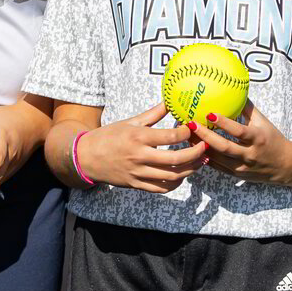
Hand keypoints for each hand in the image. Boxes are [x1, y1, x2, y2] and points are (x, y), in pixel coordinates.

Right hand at [75, 103, 206, 191]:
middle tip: (206, 146)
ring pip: (172, 176)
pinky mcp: (136, 184)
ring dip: (190, 169)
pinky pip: (161, 188)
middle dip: (195, 153)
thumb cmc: (108, 136)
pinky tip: (182, 175)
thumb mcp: (130, 122)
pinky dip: (175, 183)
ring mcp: (138, 173)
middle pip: (176, 159)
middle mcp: (139, 156)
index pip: (170, 137)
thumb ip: (152, 114)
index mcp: (138, 137)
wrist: (86, 157)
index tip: (194, 128)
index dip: (187, 133)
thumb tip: (170, 102)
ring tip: (200, 161)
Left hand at [190, 103, 291, 183]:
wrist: (284, 166)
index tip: (209, 113)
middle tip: (191, 124)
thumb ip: (247, 108)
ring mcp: (242, 167)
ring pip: (217, 158)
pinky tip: (193, 149)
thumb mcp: (264, 122)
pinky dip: (205, 158)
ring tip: (187, 135)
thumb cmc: (272, 139)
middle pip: (224, 147)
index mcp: (258, 139)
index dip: (224, 123)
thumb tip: (234, 87)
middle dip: (205, 136)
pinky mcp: (236, 175)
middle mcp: (250, 155)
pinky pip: (217, 167)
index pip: (239, 131)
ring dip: (200, 147)